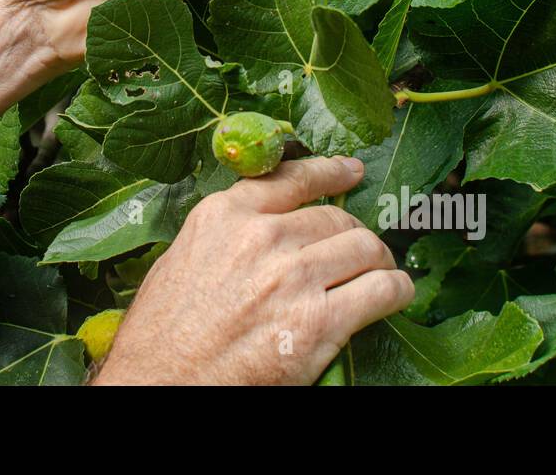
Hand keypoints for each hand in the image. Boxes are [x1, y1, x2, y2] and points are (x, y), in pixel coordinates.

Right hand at [93, 158, 414, 385]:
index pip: (292, 179)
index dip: (330, 172)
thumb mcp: (182, 258)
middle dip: (354, 234)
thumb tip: (264, 224)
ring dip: (380, 260)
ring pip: (365, 248)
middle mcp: (260, 237)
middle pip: (335, 218)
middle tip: (361, 252)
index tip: (351, 172)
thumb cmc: (161, 333)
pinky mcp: (317, 323)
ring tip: (382, 273)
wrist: (159, 383)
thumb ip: (225, 233)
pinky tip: (395, 295)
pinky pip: (381, 291)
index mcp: (223, 216)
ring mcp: (292, 277)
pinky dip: (396, 290)